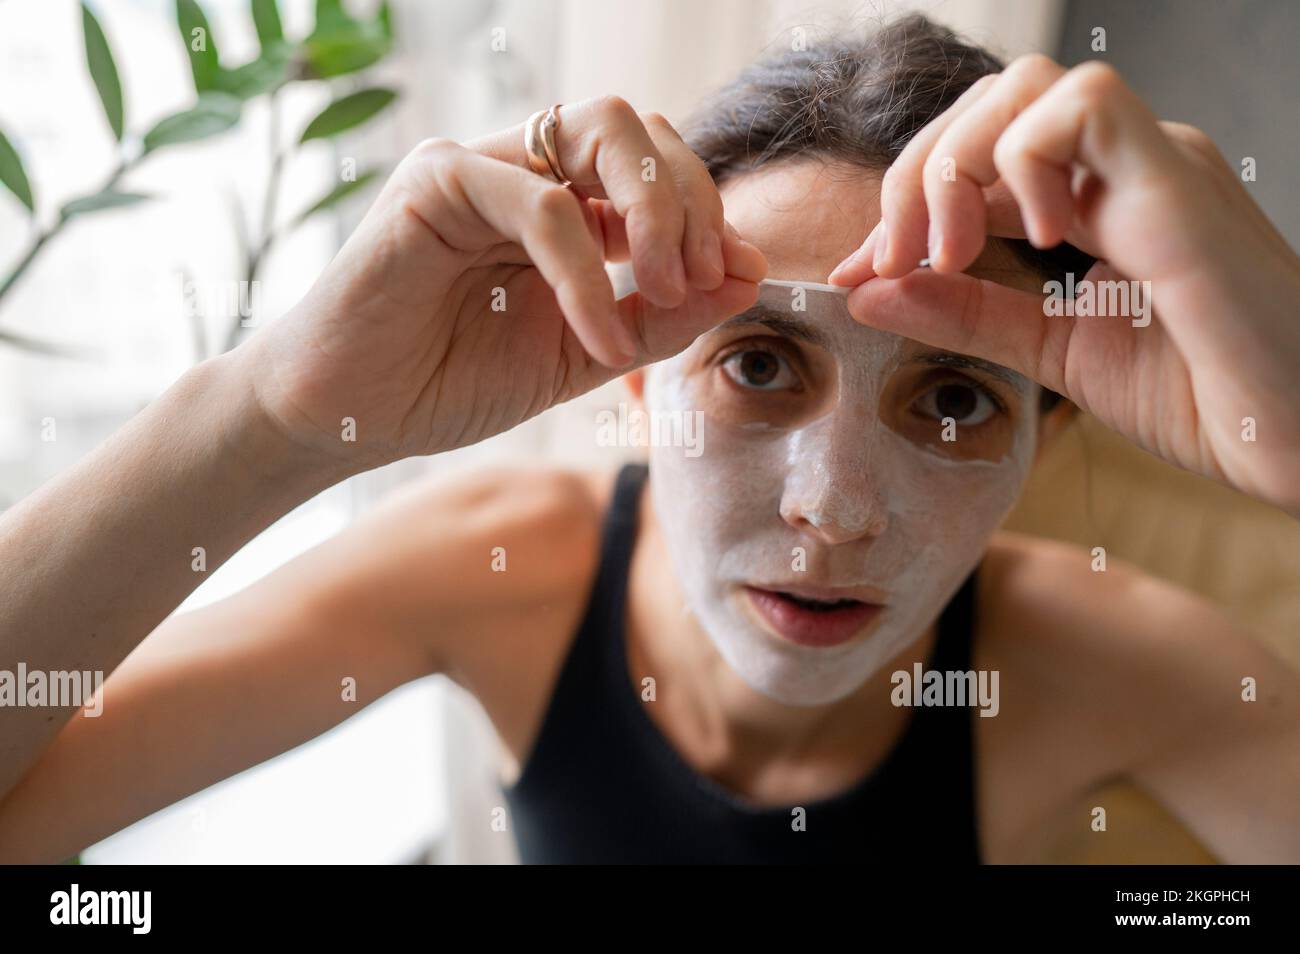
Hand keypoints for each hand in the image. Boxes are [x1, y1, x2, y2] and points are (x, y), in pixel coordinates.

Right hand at [239, 96, 766, 469]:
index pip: (655, 165)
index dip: (708, 212)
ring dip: (655, 210)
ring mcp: (478, 167)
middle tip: (706, 276)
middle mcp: (523, 170)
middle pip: (637, 127)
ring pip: (598, 130)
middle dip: (692, 198)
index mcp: (561, 204)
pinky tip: (599, 336)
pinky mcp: (435, 182)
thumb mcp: (584, 353)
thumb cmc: (451, 381)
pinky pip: (542, 205)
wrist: (353, 417)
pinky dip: (587, 272)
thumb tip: (748, 274)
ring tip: (667, 293)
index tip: (738, 275)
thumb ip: (662, 317)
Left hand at [829, 55, 1299, 513]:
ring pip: (1026, 87)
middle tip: (893, 259)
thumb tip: (865, 290)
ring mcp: (1154, 162)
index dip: (904, 201)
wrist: (1295, 439)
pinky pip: (1081, 109)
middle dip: (916, 174)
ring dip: (958, 163)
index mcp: (1094, 200)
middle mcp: (1122, 167)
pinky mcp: (1178, 178)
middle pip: (988, 103)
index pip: (976, 157)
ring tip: (952, 250)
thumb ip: (963, 314)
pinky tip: (1039, 240)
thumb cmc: (1200, 396)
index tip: (860, 272)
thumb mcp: (1050, 351)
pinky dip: (1025, 165)